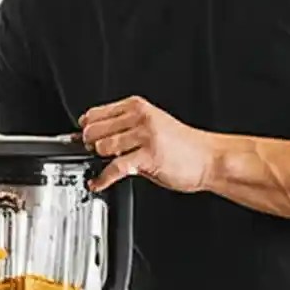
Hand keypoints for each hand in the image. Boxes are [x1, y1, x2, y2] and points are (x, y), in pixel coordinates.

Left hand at [78, 95, 217, 193]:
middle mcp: (140, 118)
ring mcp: (144, 136)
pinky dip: (103, 178)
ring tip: (103, 164)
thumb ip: (126, 128)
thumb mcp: (153, 126)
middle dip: (89, 144)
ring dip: (98, 159)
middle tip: (93, 153)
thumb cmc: (183, 146)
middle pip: (95, 129)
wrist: (208, 158)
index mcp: (138, 107)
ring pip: (103, 147)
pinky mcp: (148, 156)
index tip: (80, 137)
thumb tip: (96, 137)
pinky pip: (115, 167)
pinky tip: (99, 182)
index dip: (86, 127)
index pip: (96, 113)